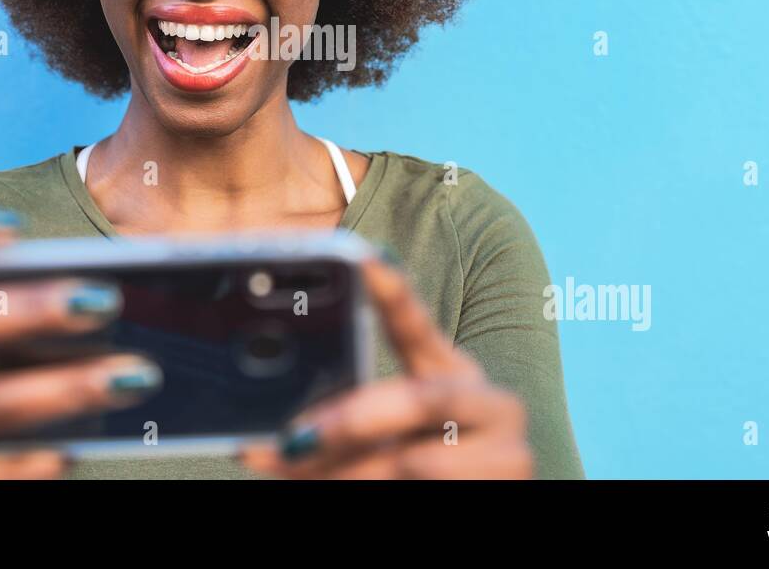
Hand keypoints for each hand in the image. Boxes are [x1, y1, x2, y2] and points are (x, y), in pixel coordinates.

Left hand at [239, 258, 532, 478]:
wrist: (470, 510)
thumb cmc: (412, 478)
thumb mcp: (373, 448)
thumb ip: (327, 439)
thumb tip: (251, 448)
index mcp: (447, 373)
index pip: (415, 324)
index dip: (392, 292)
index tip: (366, 259)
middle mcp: (489, 398)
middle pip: (421, 398)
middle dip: (353, 422)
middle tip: (296, 438)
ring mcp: (509, 441)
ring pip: (419, 458)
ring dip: (358, 477)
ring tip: (316, 477)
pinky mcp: (517, 477)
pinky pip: (434, 485)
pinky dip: (391, 495)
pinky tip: (376, 493)